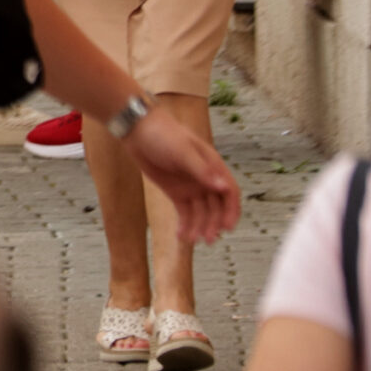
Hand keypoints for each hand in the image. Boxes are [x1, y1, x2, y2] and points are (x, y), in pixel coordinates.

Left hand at [120, 109, 241, 244]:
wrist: (138, 130)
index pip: (229, 192)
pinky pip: (184, 211)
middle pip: (216, 206)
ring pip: (200, 212)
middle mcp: (205, 179)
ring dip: (199, 226)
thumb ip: (202, 171)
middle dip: (214, 223)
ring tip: (193, 240)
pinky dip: (184, 224)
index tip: (228, 227)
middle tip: (209, 239)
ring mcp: (190, 186)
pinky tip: (182, 236)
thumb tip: (223, 187)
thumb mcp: (183, 152)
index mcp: (214, 166)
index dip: (231, 210)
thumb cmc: (164, 135)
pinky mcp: (175, 192)